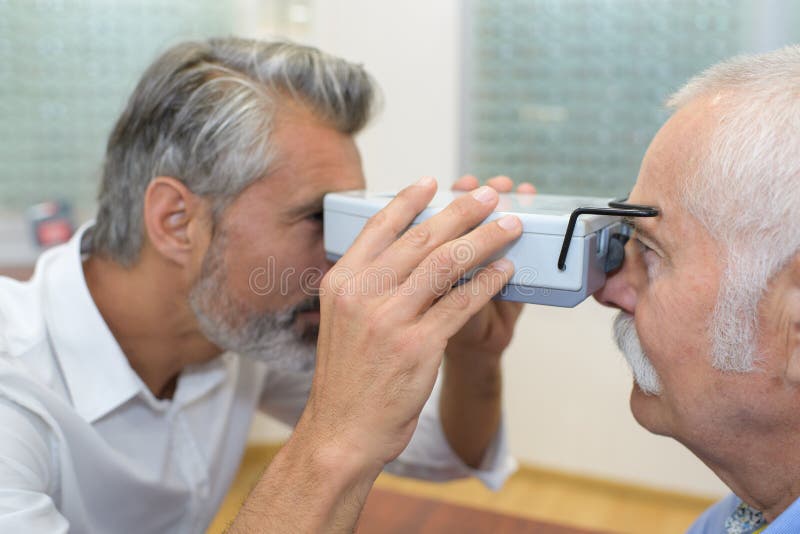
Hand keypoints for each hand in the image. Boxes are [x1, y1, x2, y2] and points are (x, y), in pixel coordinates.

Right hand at [299, 177, 521, 468]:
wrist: (342, 431)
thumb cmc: (346, 377)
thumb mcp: (341, 321)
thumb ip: (367, 285)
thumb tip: (409, 253)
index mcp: (341, 282)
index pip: (379, 227)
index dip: (409, 200)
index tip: (434, 182)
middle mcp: (362, 294)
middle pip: (421, 239)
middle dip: (461, 211)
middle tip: (489, 194)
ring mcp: (389, 319)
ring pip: (447, 263)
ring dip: (485, 239)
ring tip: (510, 225)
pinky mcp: (418, 346)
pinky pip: (462, 303)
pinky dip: (488, 283)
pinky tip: (505, 271)